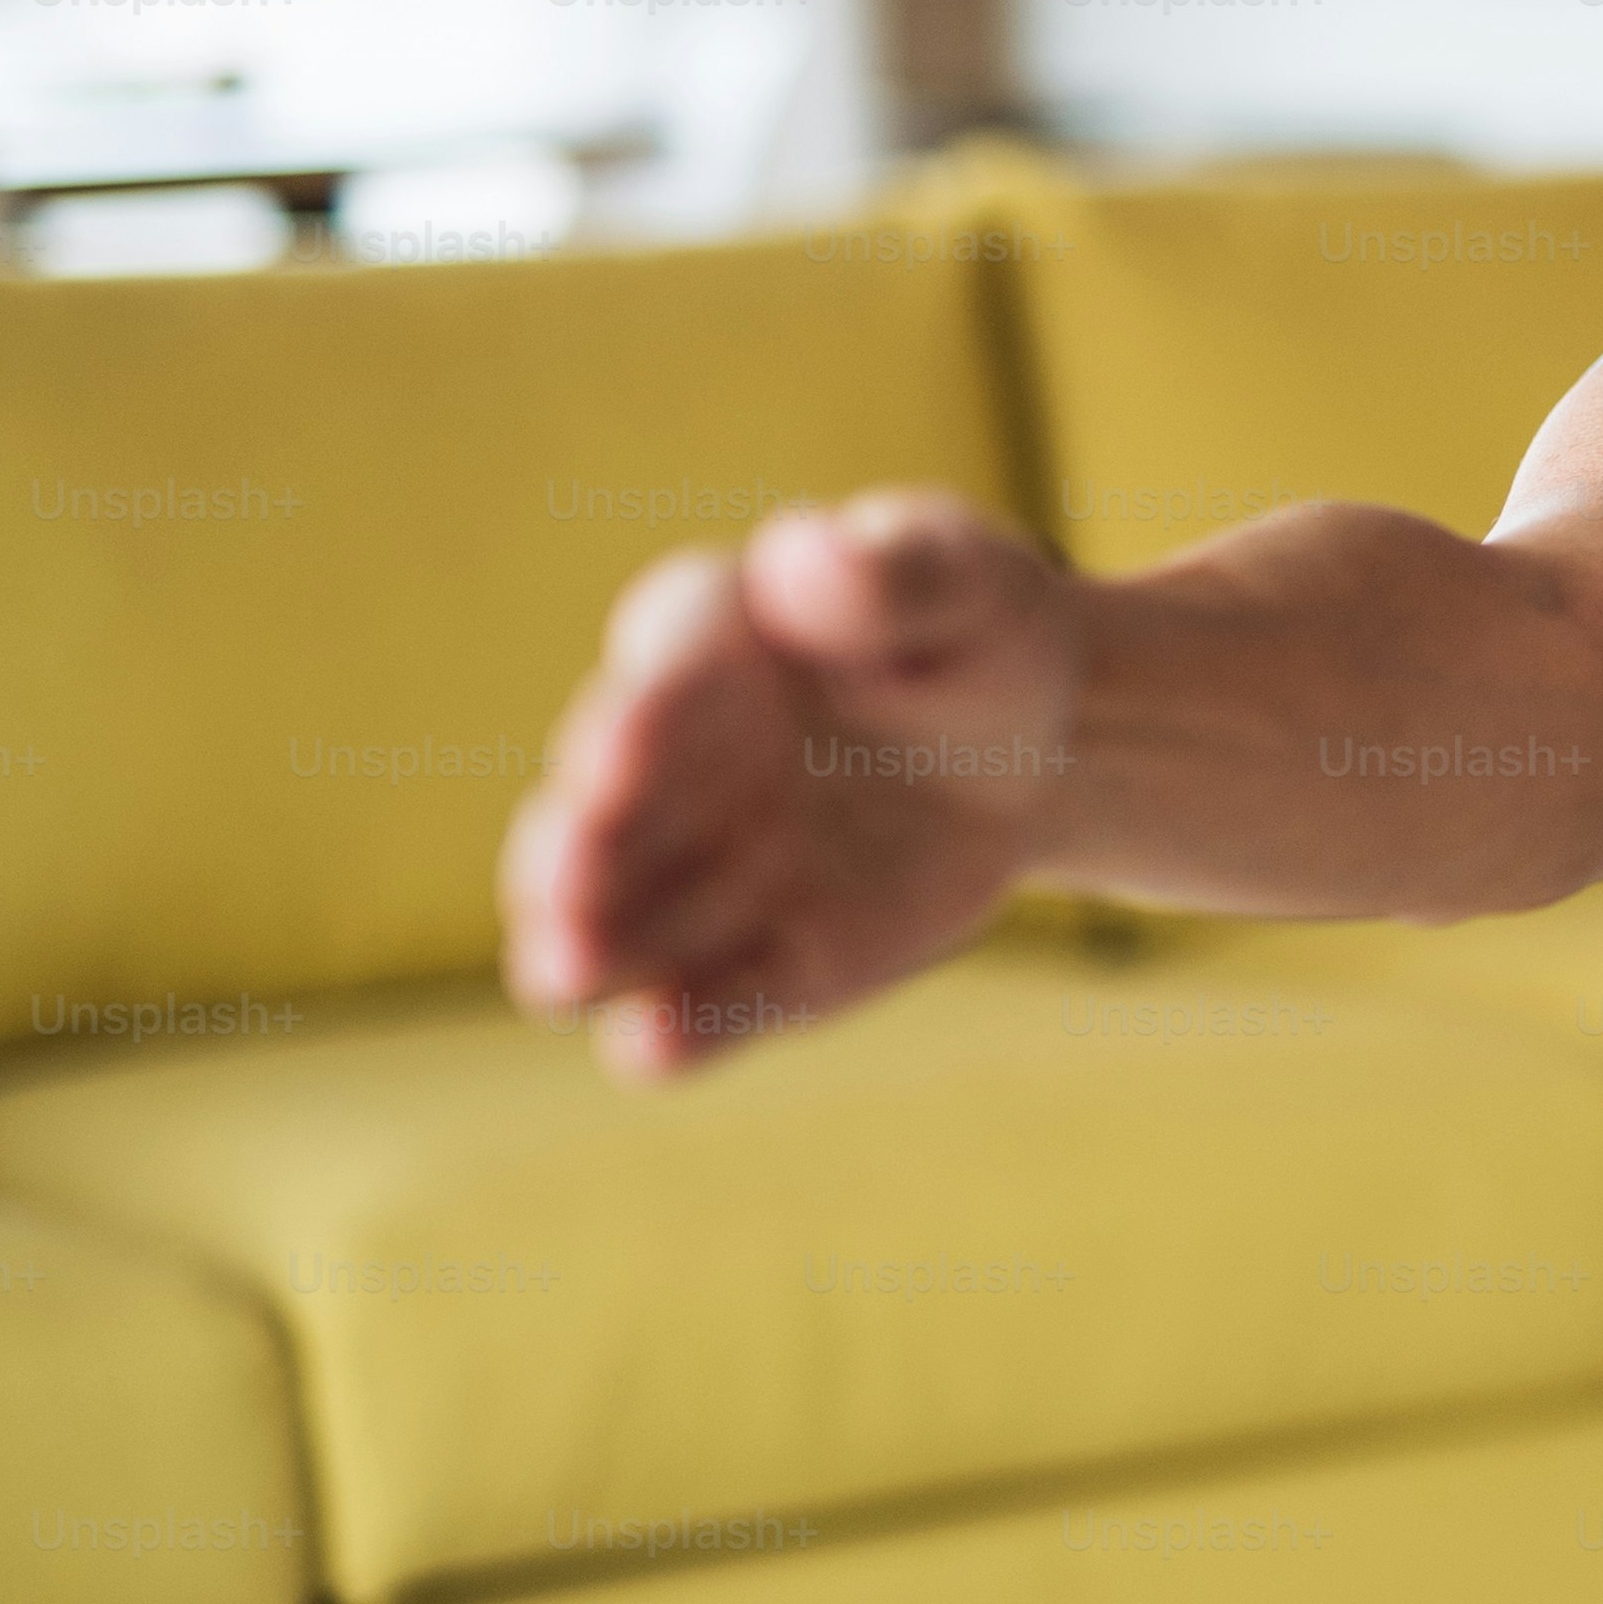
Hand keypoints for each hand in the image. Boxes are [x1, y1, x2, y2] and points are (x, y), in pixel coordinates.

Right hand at [499, 491, 1084, 1082]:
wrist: (1039, 750)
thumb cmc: (976, 635)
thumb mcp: (965, 582)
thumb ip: (896, 566)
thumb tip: (805, 552)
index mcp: (710, 639)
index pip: (662, 666)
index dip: (640, 709)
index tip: (624, 750)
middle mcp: (667, 762)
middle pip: (595, 808)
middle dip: (570, 848)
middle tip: (563, 886)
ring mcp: (695, 872)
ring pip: (613, 919)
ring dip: (585, 946)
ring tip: (569, 973)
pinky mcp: (755, 963)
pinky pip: (702, 1007)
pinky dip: (675, 1032)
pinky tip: (657, 1051)